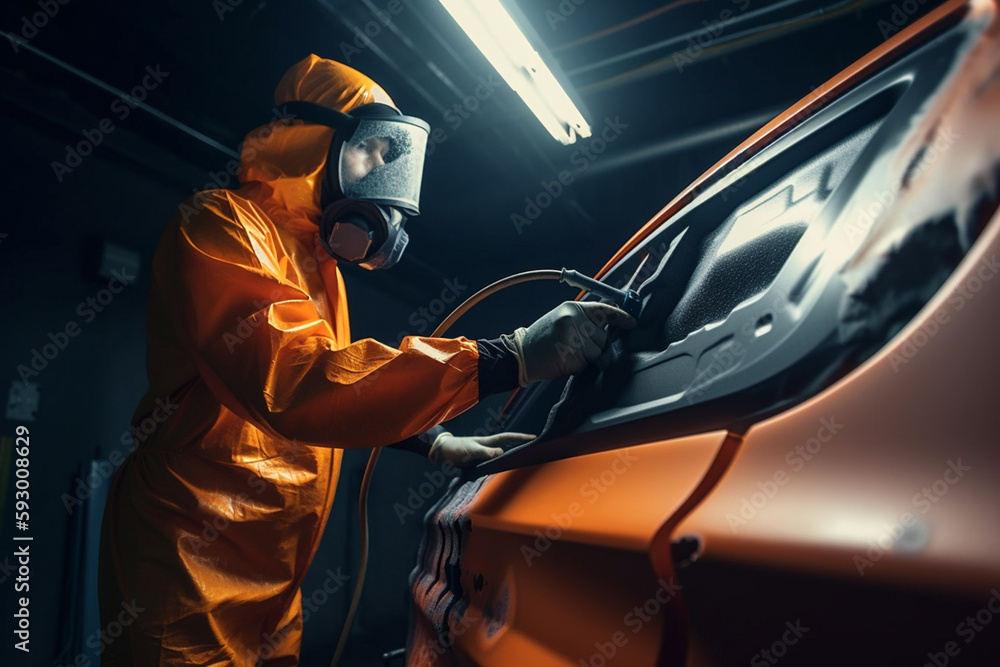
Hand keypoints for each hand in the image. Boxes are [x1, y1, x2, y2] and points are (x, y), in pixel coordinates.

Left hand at [428, 432, 535, 465]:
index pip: (508, 438)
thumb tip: (502, 453)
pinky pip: (494, 465)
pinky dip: (501, 468)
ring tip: (525, 464)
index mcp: (489, 442)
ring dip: (512, 459)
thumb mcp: (471, 450)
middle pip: (509, 446)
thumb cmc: (456, 448)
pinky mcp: (480, 464)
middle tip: (535, 452)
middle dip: (521, 448)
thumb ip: (485, 452)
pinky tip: (506, 475)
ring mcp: (485, 456)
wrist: (442, 452)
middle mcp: (489, 448)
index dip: (521, 437)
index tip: (535, 438)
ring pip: (503, 456)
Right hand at [503, 301, 635, 385]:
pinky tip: (562, 361)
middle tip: (576, 348)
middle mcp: (574, 320)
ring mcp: (572, 338)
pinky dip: (576, 367)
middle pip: (602, 338)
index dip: (620, 317)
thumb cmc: (542, 338)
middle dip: (596, 347)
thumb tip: (608, 328)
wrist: (520, 353)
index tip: (632, 323)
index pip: (604, 310)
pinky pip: (585, 365)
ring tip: (567, 353)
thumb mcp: (561, 319)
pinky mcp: (569, 356)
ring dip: (586, 358)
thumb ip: (583, 321)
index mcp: (573, 309)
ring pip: (596, 354)